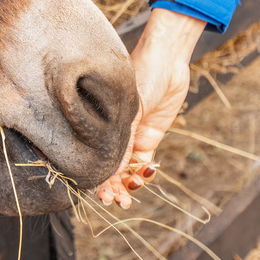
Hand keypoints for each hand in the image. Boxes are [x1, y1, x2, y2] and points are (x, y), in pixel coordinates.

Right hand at [96, 8, 204, 206]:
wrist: (167, 59)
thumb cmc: (141, 72)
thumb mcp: (130, 108)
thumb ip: (123, 139)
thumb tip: (111, 171)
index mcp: (98, 121)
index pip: (91, 155)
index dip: (93, 176)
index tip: (97, 192)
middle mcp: (113, 131)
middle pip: (108, 166)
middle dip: (109, 187)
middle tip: (115, 201)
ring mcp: (131, 134)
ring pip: (125, 169)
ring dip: (127, 185)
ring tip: (129, 198)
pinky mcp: (149, 135)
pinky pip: (144, 161)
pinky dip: (145, 173)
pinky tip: (147, 175)